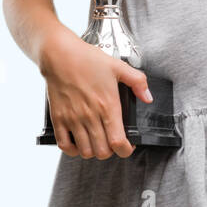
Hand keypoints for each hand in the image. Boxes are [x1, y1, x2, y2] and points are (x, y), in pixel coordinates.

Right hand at [40, 29, 151, 159]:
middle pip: (103, 151)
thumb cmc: (88, 60)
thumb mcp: (119, 66)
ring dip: (93, 151)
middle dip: (111, 151)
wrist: (59, 55)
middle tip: (112, 142)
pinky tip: (79, 142)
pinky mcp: (58, 119)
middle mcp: (90, 116)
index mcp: (108, 105)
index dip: (126, 149)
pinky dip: (73, 150)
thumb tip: (148, 98)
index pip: (118, 142)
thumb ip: (138, 82)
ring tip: (97, 141)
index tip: (128, 145)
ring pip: (85, 151)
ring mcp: (73, 119)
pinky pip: (64, 145)